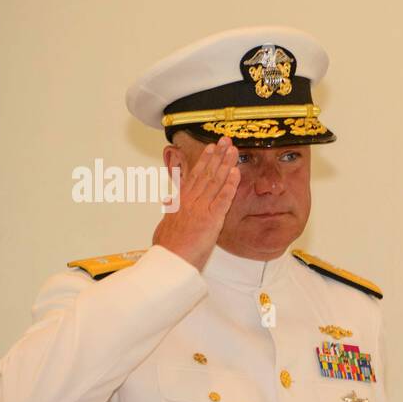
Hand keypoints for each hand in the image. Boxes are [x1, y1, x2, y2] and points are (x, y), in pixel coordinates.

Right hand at [152, 136, 240, 270]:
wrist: (169, 261)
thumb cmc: (168, 247)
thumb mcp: (166, 223)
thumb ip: (170, 210)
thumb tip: (169, 201)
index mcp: (181, 201)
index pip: (194, 175)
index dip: (204, 160)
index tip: (212, 148)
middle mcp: (190, 200)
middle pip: (206, 173)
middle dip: (218, 156)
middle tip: (227, 141)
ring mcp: (200, 208)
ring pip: (215, 182)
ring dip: (226, 165)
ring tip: (234, 151)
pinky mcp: (210, 220)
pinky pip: (222, 200)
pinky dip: (230, 186)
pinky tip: (236, 174)